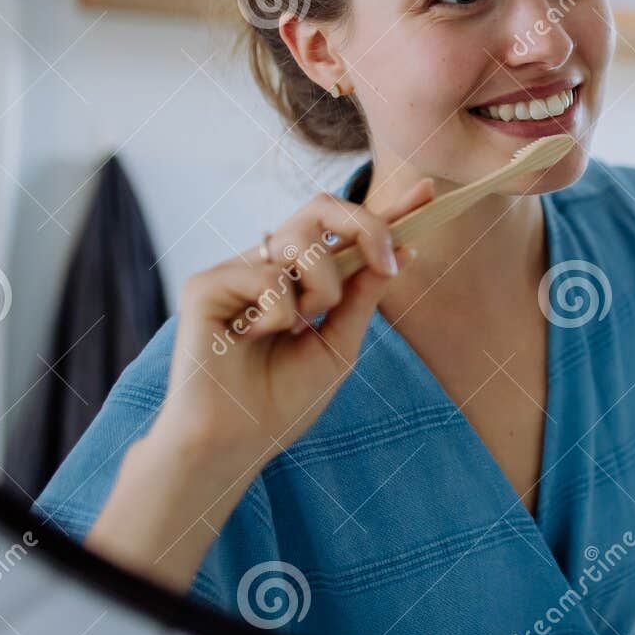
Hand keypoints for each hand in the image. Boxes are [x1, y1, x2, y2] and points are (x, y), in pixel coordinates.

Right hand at [149, 177, 434, 474]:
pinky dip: (277, 313)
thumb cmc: (282, 401)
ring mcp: (237, 271)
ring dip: (321, 289)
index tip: (429, 192)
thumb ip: (363, 296)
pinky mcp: (205, 284)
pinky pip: (267, 276)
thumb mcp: (339, 345)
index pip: (345, 232)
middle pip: (322, 208)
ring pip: (303, 242)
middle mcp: (269, 265)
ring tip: (297, 330)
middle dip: (366, 225)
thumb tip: (404, 249)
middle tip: (387, 261)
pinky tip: (252, 338)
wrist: (236, 442)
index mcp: (301, 279)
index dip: (386, 210)